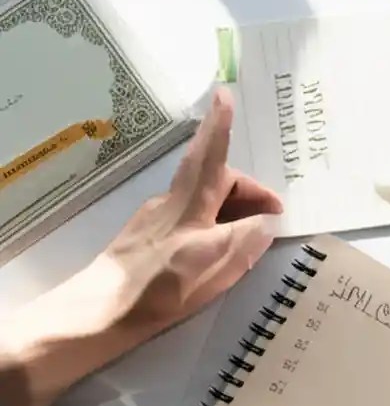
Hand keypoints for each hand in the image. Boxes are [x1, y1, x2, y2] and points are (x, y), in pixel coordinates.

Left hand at [94, 86, 282, 337]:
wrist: (101, 310)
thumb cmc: (159, 289)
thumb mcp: (212, 268)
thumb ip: (244, 241)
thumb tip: (266, 223)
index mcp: (190, 207)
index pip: (212, 157)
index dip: (220, 126)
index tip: (224, 95)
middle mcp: (172, 203)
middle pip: (213, 177)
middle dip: (245, 185)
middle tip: (271, 209)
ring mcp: (157, 218)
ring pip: (202, 196)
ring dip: (231, 203)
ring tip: (252, 231)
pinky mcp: (148, 234)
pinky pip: (191, 214)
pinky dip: (214, 218)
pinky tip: (220, 245)